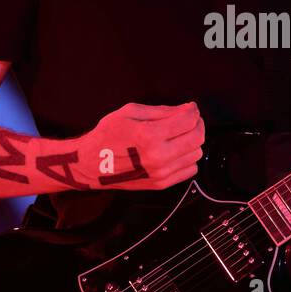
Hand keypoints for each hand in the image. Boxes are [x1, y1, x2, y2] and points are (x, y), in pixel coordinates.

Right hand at [76, 101, 204, 189]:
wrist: (92, 165)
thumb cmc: (108, 135)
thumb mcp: (129, 112)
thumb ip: (162, 110)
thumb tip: (187, 109)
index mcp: (150, 135)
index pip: (188, 120)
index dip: (193, 110)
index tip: (190, 107)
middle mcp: (159, 156)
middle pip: (198, 138)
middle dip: (197, 124)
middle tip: (188, 119)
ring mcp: (162, 173)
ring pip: (197, 154)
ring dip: (192, 141)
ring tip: (179, 135)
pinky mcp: (162, 184)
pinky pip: (190, 169)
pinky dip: (187, 158)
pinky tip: (175, 151)